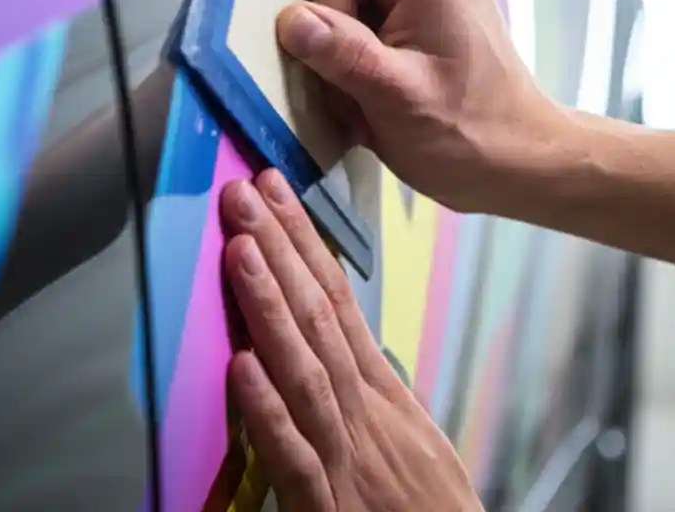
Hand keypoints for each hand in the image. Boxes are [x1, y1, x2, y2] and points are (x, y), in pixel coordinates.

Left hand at [222, 169, 481, 510]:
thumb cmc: (434, 510)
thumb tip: (348, 346)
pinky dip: (267, 410)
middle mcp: (366, 414)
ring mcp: (347, 457)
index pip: (339, 302)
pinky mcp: (327, 508)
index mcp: (384, 392)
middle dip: (280, 251)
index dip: (305, 244)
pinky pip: (293, 455)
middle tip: (245, 194)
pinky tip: (241, 366)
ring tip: (240, 250)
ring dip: (270, 307)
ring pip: (306, 371)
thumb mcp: (413, 436)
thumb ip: (375, 391)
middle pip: (320, 319)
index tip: (279, 193)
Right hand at [277, 0, 574, 213]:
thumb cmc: (470, 132)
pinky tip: (366, 85)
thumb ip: (344, 55)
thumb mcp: (399, 99)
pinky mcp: (409, 13)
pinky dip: (347, 44)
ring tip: (363, 83)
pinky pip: (355, 8)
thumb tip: (291, 18)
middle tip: (350, 54)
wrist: (516, 161)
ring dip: (336, 31)